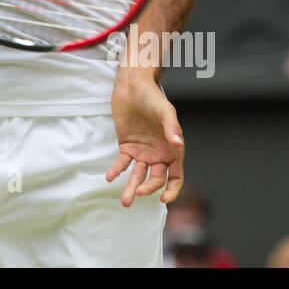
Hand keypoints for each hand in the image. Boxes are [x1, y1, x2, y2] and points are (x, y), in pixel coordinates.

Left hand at [106, 67, 184, 206]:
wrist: (131, 87)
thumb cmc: (152, 97)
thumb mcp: (165, 111)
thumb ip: (172, 128)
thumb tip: (178, 143)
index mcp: (173, 150)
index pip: (176, 177)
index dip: (172, 190)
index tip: (163, 199)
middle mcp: (159, 155)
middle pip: (155, 179)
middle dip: (147, 189)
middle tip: (136, 193)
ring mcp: (143, 152)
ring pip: (138, 175)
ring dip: (131, 187)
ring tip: (124, 201)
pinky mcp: (127, 147)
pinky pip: (122, 163)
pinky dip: (117, 171)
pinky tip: (110, 177)